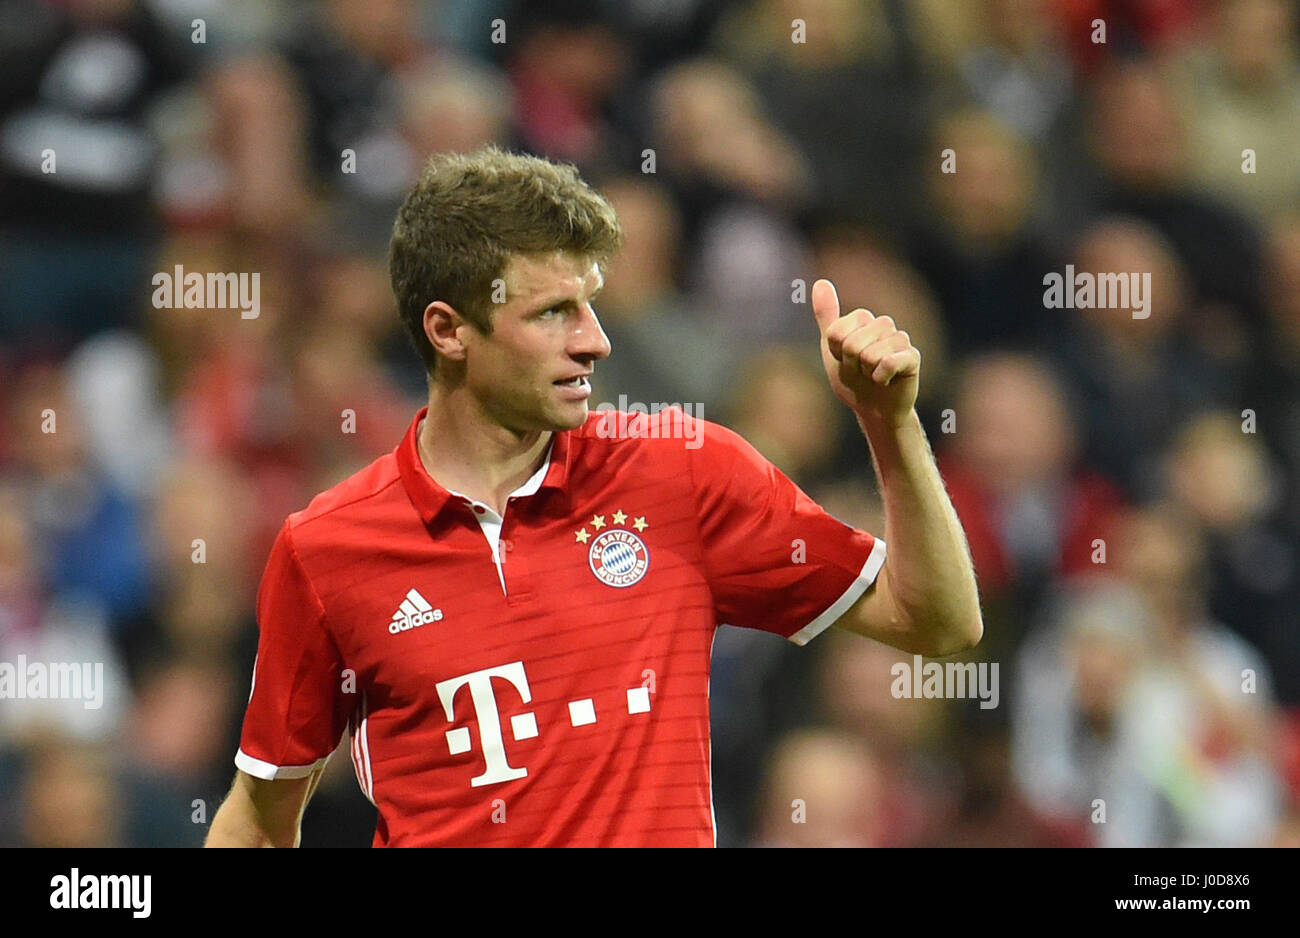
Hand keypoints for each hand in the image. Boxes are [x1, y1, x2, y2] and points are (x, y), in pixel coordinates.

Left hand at [810, 278, 919, 426]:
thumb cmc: (853, 379)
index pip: (836, 332)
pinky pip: (889, 363)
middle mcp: (883, 324)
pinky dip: (881, 378)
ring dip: (866, 373)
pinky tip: (886, 381)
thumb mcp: (832, 349)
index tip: (844, 360)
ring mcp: (900, 339)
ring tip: (873, 376)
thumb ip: (827, 316)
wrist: (874, 409)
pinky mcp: (912, 357)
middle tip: (861, 371)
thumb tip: (820, 282)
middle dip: (851, 365)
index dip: (836, 353)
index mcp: (863, 319)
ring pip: (870, 354)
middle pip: (852, 344)